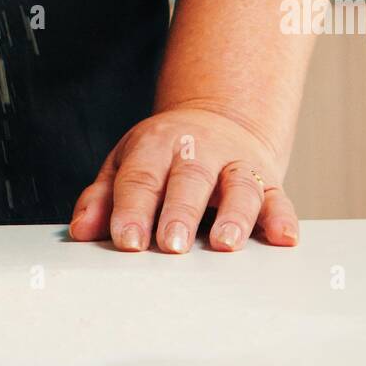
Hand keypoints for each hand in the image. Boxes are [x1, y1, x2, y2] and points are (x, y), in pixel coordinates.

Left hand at [69, 106, 298, 252]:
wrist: (217, 120)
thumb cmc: (164, 155)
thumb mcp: (127, 163)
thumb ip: (103, 196)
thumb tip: (81, 230)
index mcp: (157, 146)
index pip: (141, 177)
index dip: (132, 208)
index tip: (126, 240)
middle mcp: (199, 151)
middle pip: (189, 180)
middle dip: (180, 212)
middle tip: (170, 245)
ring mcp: (235, 164)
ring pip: (239, 186)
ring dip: (234, 215)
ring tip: (225, 243)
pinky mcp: (268, 181)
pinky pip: (278, 198)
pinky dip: (283, 217)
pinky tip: (284, 237)